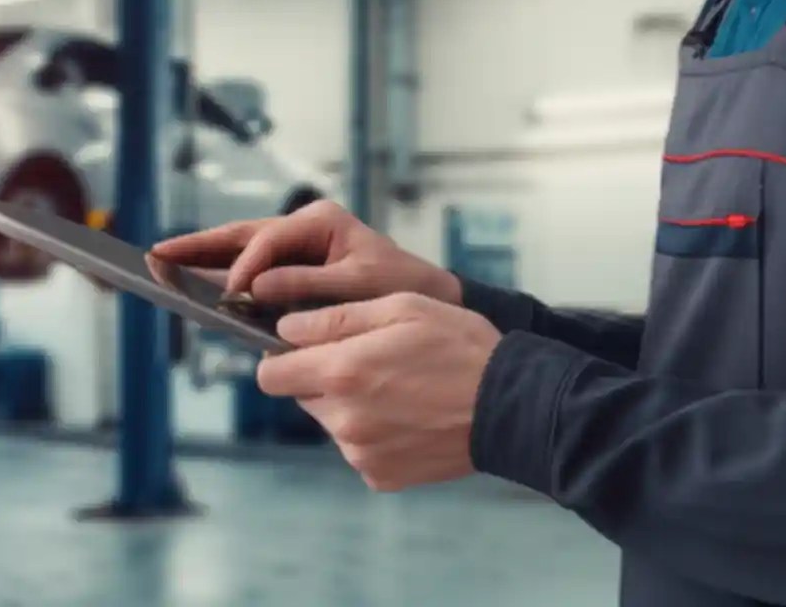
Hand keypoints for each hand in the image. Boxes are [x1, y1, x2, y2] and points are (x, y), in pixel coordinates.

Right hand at [150, 201, 460, 306]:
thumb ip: (305, 284)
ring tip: (164, 261)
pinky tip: (195, 279)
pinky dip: (222, 272)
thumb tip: (255, 288)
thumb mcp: (357, 285)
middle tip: (158, 253)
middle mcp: (304, 228)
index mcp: (319, 222)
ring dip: (203, 256)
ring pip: (240, 247)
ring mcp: (298, 245)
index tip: (229, 294)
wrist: (429, 300)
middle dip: (198, 245)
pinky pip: (252, 266)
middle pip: (240, 235)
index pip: (267, 242)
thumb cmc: (400, 289)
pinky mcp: (295, 265)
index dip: (244, 267)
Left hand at [259, 293, 501, 491]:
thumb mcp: (401, 308)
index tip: (304, 347)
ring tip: (398, 387)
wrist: (515, 407)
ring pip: (331, 422)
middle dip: (323, 377)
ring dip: (350, 404)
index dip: (282, 357)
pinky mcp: (380, 476)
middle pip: (302, 396)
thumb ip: (333, 319)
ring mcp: (360, 453)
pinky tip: (409, 415)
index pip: (270, 375)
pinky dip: (373, 432)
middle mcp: (343, 420)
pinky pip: (357, 448)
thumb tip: (285, 328)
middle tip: (370, 361)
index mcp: (341, 373)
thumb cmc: (461, 346)